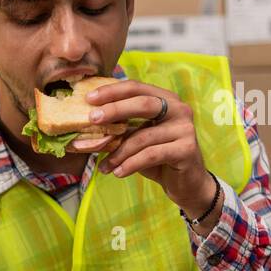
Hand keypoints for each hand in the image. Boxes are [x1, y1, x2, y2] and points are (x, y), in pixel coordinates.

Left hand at [85, 79, 214, 218]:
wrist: (185, 182)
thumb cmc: (156, 158)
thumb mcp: (134, 140)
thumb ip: (117, 130)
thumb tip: (83, 129)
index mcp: (165, 99)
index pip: (137, 87)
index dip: (113, 91)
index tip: (89, 98)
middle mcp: (178, 109)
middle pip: (143, 104)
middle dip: (115, 110)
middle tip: (92, 120)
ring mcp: (185, 128)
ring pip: (143, 136)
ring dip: (118, 152)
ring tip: (103, 166)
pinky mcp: (187, 149)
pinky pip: (151, 155)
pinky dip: (131, 164)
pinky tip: (118, 172)